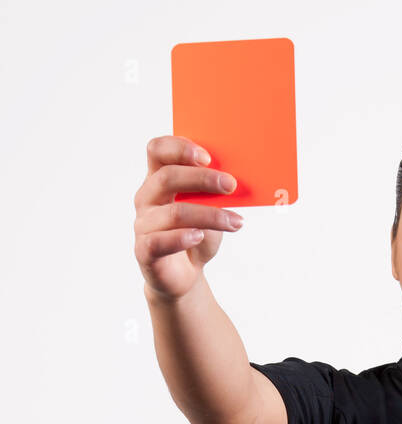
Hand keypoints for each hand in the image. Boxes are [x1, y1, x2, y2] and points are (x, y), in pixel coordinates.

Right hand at [133, 134, 243, 299]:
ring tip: (235, 222)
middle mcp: (146, 197)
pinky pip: (159, 242)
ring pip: (174, 213)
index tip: (207, 156)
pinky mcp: (144, 251)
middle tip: (231, 185)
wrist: (185, 276)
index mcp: (158, 178)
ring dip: (210, 215)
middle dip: (202, 178)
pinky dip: (182, 238)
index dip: (179, 148)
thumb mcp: (209, 209)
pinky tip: (200, 236)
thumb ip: (215, 193)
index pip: (157, 150)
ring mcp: (143, 224)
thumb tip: (236, 179)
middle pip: (167, 177)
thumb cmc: (197, 235)